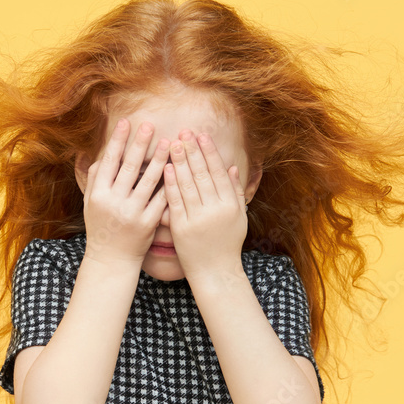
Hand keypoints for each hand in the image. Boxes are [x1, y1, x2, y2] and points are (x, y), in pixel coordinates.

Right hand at [81, 118, 170, 266]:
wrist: (111, 259)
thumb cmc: (101, 226)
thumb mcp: (90, 203)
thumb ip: (95, 179)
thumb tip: (102, 154)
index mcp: (98, 195)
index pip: (109, 162)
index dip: (117, 141)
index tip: (126, 122)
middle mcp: (114, 203)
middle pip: (129, 168)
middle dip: (139, 145)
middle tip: (150, 125)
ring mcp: (131, 213)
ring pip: (148, 182)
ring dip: (159, 161)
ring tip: (170, 142)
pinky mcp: (147, 224)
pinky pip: (160, 200)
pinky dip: (169, 185)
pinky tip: (177, 170)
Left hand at [162, 130, 246, 281]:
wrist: (215, 272)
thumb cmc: (227, 243)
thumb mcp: (238, 217)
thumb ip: (234, 192)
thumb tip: (231, 167)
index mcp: (230, 205)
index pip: (219, 172)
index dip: (209, 152)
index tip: (201, 135)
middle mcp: (215, 210)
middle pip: (202, 174)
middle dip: (193, 151)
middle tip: (184, 131)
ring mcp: (198, 219)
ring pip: (188, 185)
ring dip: (180, 162)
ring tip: (173, 143)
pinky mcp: (182, 228)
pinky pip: (175, 202)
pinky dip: (170, 184)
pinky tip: (165, 168)